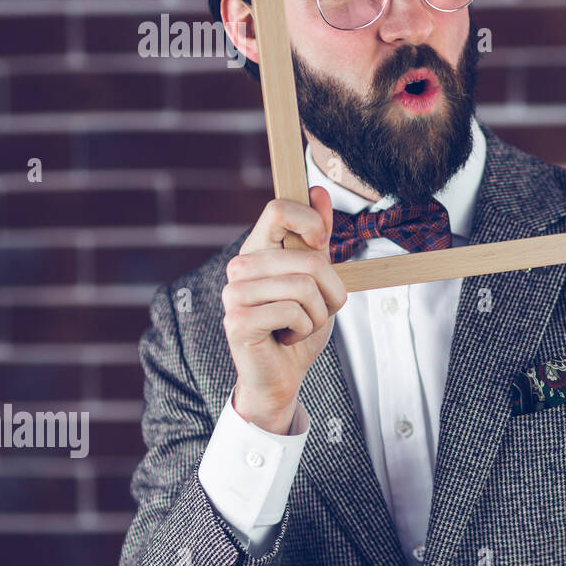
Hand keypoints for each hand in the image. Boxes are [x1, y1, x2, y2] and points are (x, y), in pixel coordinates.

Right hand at [222, 187, 347, 432]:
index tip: (321, 245)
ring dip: (319, 314)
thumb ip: (317, 237)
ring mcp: (233, 293)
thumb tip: (318, 190)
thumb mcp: (318, 279)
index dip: (309, 221)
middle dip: (331, 290)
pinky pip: (293, 312)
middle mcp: (239, 266)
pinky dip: (304, 329)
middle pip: (308, 257)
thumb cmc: (299, 325)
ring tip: (302, 325)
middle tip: (320, 309)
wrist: (284, 375)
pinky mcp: (237, 320)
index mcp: (258, 250)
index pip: (278, 209)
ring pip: (304, 286)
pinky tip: (287, 338)